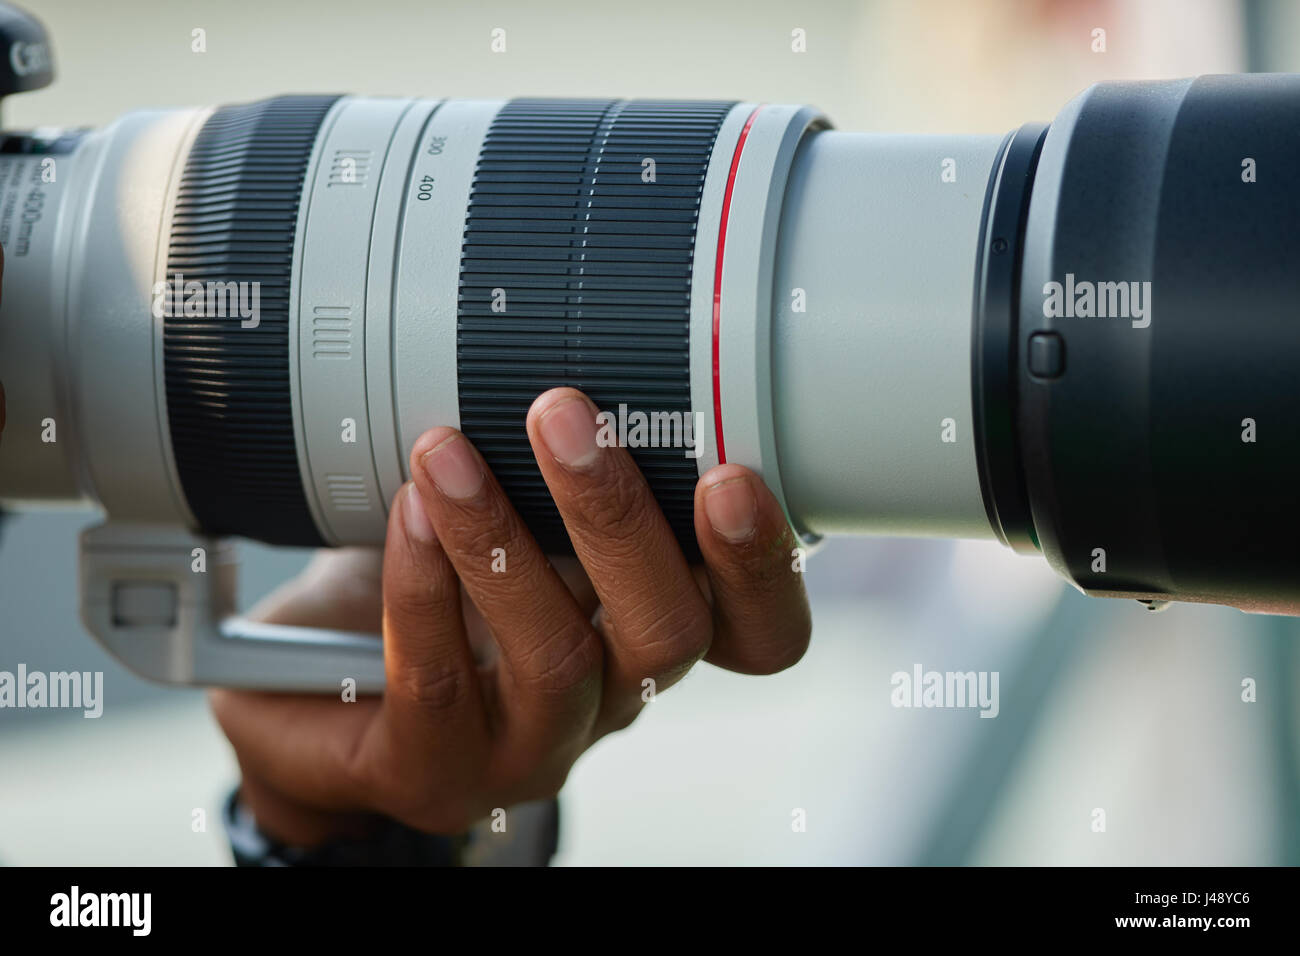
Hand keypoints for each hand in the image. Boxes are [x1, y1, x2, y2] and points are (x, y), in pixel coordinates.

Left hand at [211, 387, 810, 843]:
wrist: (323, 692)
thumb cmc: (440, 580)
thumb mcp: (515, 508)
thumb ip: (560, 459)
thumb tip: (573, 320)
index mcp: (650, 631)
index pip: (759, 635)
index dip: (764, 568)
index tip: (733, 473)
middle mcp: (611, 697)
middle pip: (668, 636)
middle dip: (619, 520)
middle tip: (562, 416)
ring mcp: (530, 747)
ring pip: (555, 659)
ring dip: (501, 542)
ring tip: (445, 452)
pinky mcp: (437, 772)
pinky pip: (440, 687)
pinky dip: (422, 589)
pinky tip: (405, 514)